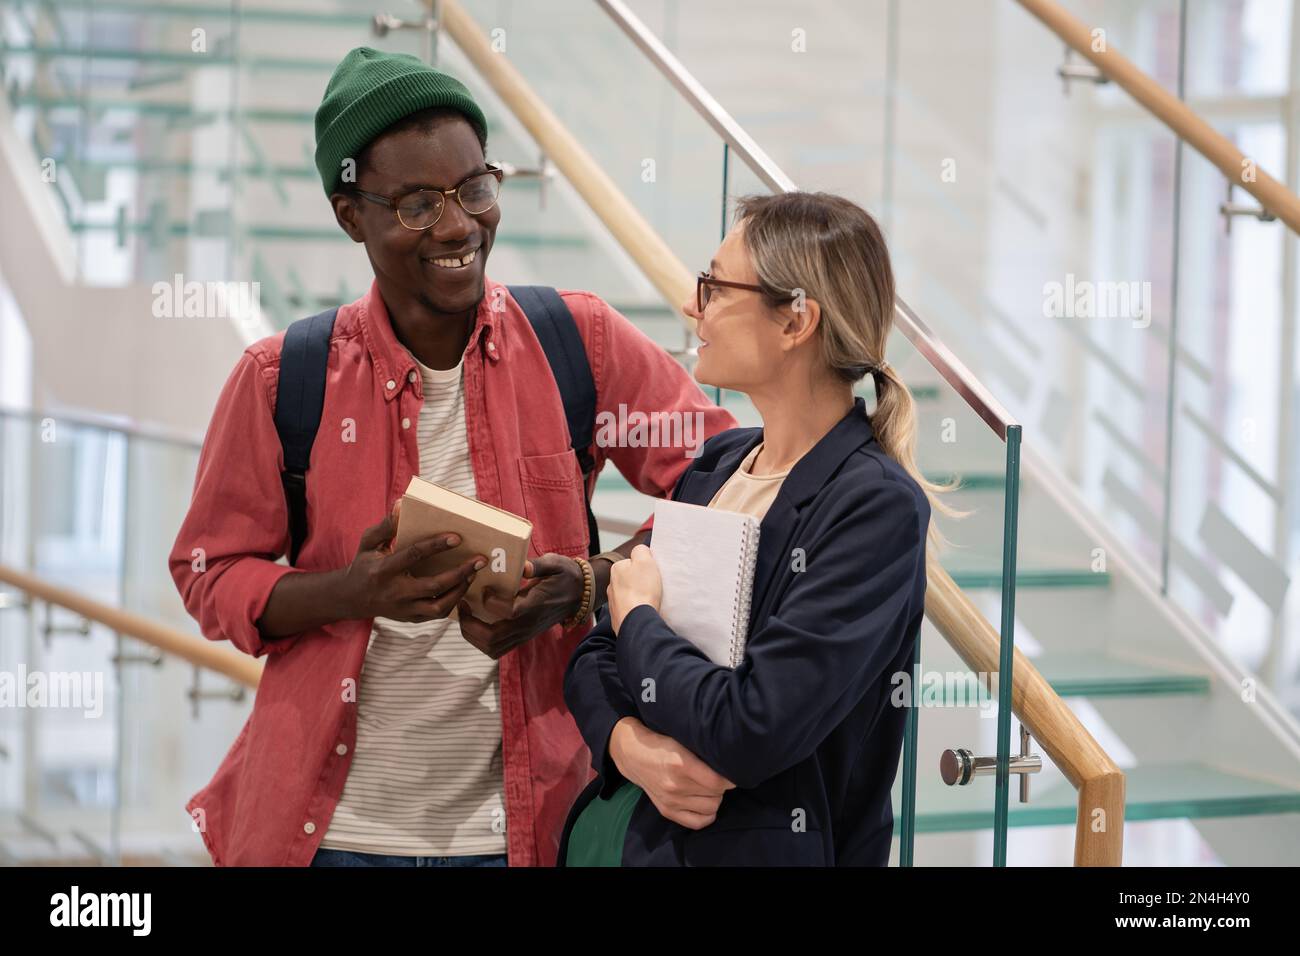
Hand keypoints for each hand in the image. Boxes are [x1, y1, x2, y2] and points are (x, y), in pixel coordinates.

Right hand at [338, 508, 485, 623]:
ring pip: (439, 606)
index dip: (436, 546)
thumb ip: (386, 526)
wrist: (351, 598)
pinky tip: (462, 587)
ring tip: (473, 574)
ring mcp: (404, 609)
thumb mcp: (369, 543)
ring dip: (460, 590)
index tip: (457, 538)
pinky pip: (437, 615)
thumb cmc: (364, 565)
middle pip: (434, 585)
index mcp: (384, 570)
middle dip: (460, 573)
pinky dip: (453, 602)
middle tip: (480, 560)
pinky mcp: (410, 619)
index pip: (414, 556)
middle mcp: (395, 592)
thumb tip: (402, 504)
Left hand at [456, 553, 584, 658]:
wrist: (578, 596)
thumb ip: (539, 565)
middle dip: (470, 623)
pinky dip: (480, 641)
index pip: (510, 612)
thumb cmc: (564, 576)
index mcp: (536, 605)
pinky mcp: (521, 638)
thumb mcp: (555, 563)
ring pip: (491, 647)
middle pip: (493, 637)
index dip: (492, 603)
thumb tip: (523, 566)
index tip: (485, 588)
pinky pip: (496, 649)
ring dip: (472, 634)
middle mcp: (528, 624)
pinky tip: (475, 623)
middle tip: (463, 603)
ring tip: (466, 614)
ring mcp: (524, 634)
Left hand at [608, 544, 661, 633]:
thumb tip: (640, 550)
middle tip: (653, 586)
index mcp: (617, 569)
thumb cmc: (641, 591)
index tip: (652, 573)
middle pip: (632, 579)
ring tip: (651, 600)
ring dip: (640, 596)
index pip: (633, 562)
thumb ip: (641, 550)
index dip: (646, 566)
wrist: (636, 621)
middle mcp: (612, 585)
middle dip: (642, 582)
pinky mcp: (619, 617)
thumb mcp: (645, 561)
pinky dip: (638, 610)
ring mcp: (614, 603)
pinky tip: (645, 611)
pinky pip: (631, 610)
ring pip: (631, 595)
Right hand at [608, 717, 733, 828]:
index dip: (730, 777)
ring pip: (711, 808)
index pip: (718, 781)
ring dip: (715, 798)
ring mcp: (671, 801)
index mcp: (681, 764)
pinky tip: (706, 803)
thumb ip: (702, 753)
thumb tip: (729, 763)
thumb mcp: (682, 741)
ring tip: (710, 788)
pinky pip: (698, 822)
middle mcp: (676, 785)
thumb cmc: (663, 745)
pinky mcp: (667, 811)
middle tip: (717, 777)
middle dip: (722, 786)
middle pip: (716, 794)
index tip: (731, 771)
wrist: (634, 756)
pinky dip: (707, 815)